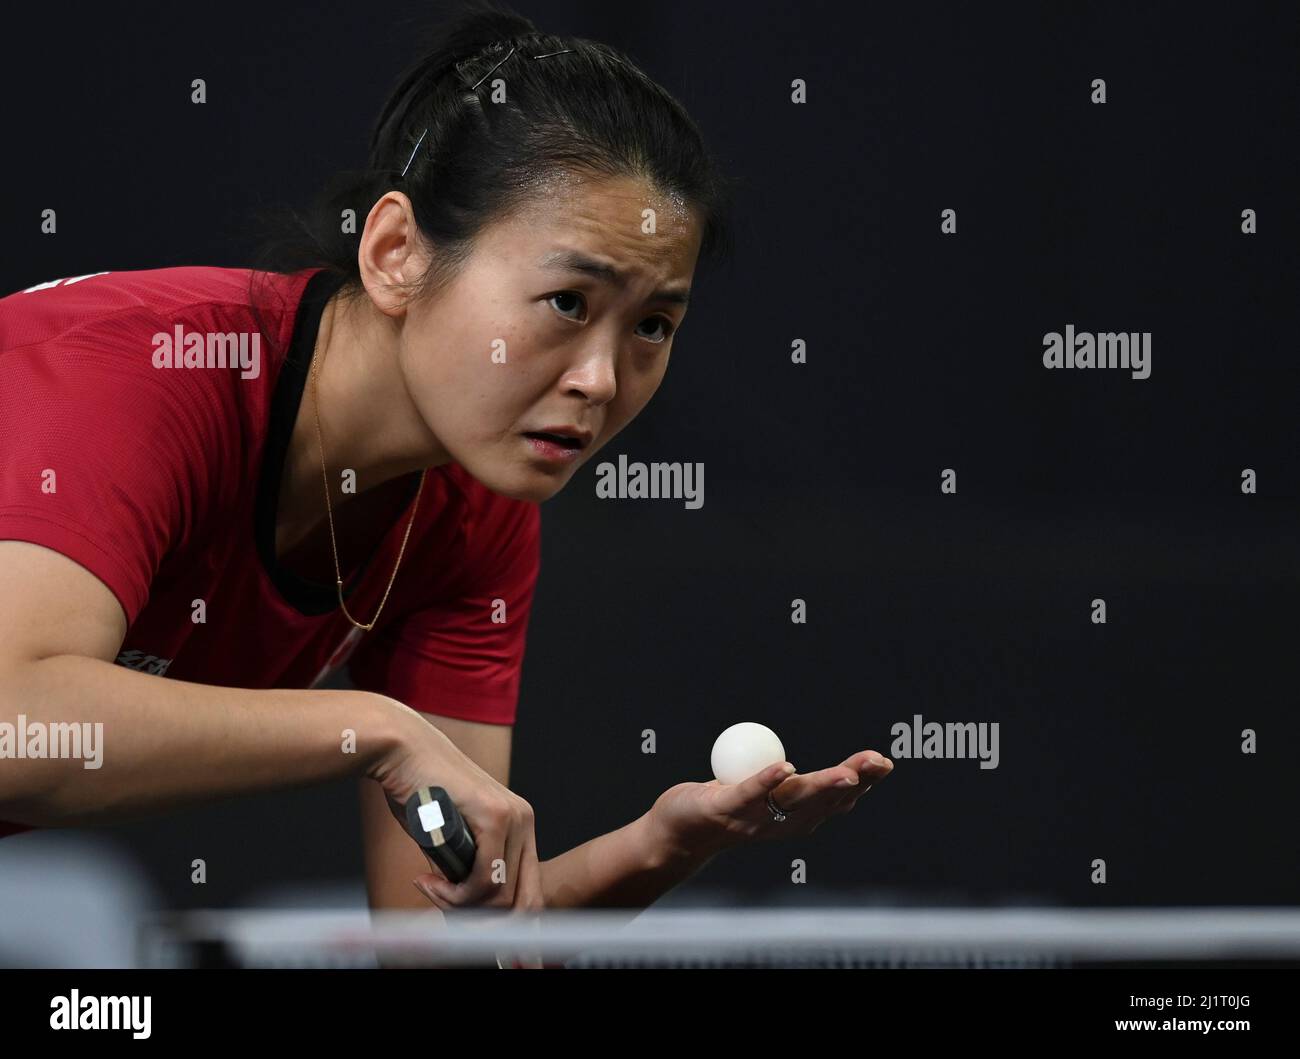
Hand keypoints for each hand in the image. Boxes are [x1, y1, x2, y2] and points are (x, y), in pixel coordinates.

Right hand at [367, 696, 542, 915]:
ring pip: (502, 896)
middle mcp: (524, 820)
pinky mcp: (495, 816)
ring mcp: (514, 817)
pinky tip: (429, 881)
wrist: (402, 750)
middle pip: (526, 902)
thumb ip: (462, 869)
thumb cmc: (416, 791)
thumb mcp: (447, 839)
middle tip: (446, 914)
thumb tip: (467, 914)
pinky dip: (456, 894)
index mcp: (519, 825)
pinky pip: (484, 879)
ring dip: (461, 907)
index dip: (506, 923)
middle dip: (485, 923)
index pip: (529, 891)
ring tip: (430, 889)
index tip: (475, 933)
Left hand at [649, 750, 893, 857]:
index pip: (836, 799)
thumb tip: (824, 767)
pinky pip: (750, 792)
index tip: (883, 763)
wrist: (676, 835)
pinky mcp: (725, 808)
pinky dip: (768, 779)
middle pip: (823, 800)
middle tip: (877, 764)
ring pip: (794, 799)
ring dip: (821, 785)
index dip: (863, 782)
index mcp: (795, 818)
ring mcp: (754, 817)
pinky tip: (785, 768)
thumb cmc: (725, 809)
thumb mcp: (768, 795)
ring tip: (846, 773)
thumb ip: (791, 784)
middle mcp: (780, 822)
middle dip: (853, 782)